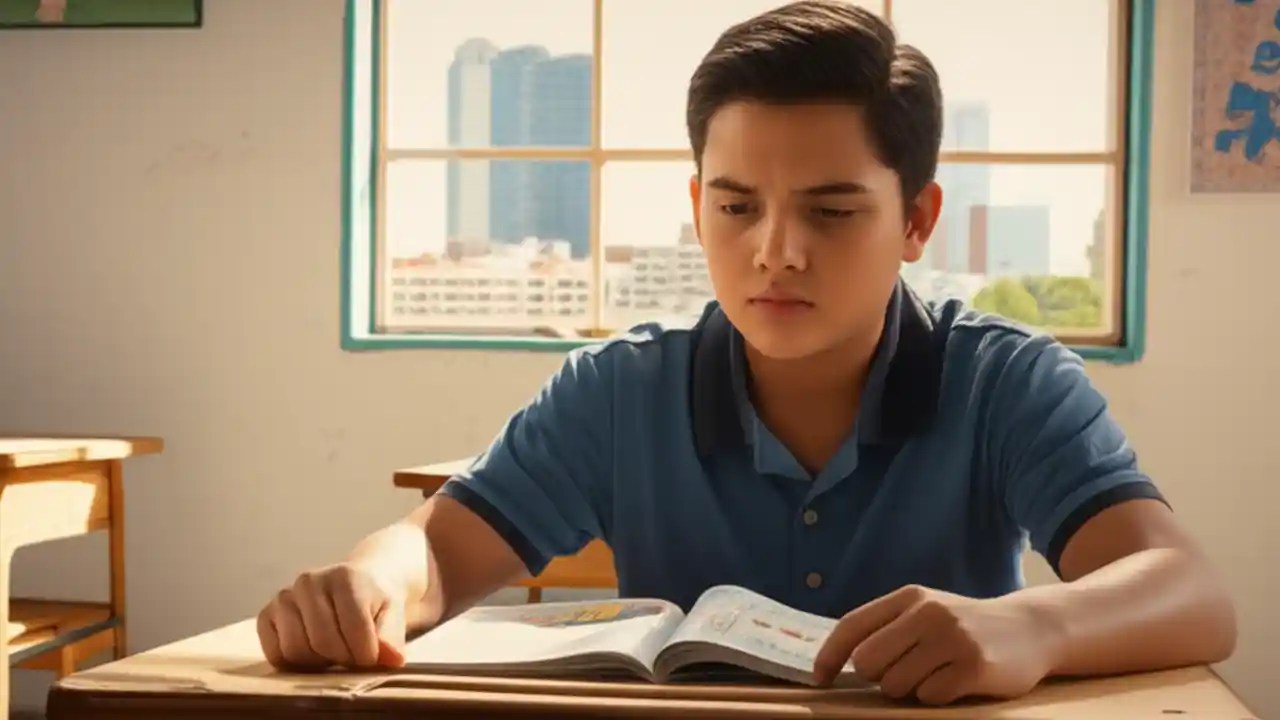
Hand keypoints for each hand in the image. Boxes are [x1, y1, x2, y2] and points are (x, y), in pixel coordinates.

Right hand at [257, 563, 407, 670]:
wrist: (355, 585)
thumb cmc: (374, 603)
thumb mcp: (393, 615)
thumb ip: (392, 636)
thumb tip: (390, 659)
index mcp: (344, 577)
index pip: (355, 631)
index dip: (367, 655)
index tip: (374, 656)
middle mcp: (309, 582)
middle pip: (323, 644)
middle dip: (343, 658)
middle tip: (353, 652)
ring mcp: (284, 597)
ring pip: (296, 651)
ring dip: (318, 661)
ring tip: (334, 649)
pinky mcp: (266, 615)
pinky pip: (274, 654)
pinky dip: (293, 662)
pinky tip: (312, 650)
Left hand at [813, 585, 1059, 704]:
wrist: (1031, 629)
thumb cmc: (965, 625)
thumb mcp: (925, 612)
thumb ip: (887, 628)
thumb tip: (839, 660)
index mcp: (909, 597)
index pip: (852, 626)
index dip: (829, 655)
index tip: (819, 678)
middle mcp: (927, 613)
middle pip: (867, 662)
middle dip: (877, 678)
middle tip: (903, 673)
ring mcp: (951, 639)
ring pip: (896, 685)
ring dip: (910, 690)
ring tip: (936, 673)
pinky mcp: (973, 666)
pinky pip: (929, 697)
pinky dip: (937, 697)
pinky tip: (957, 682)